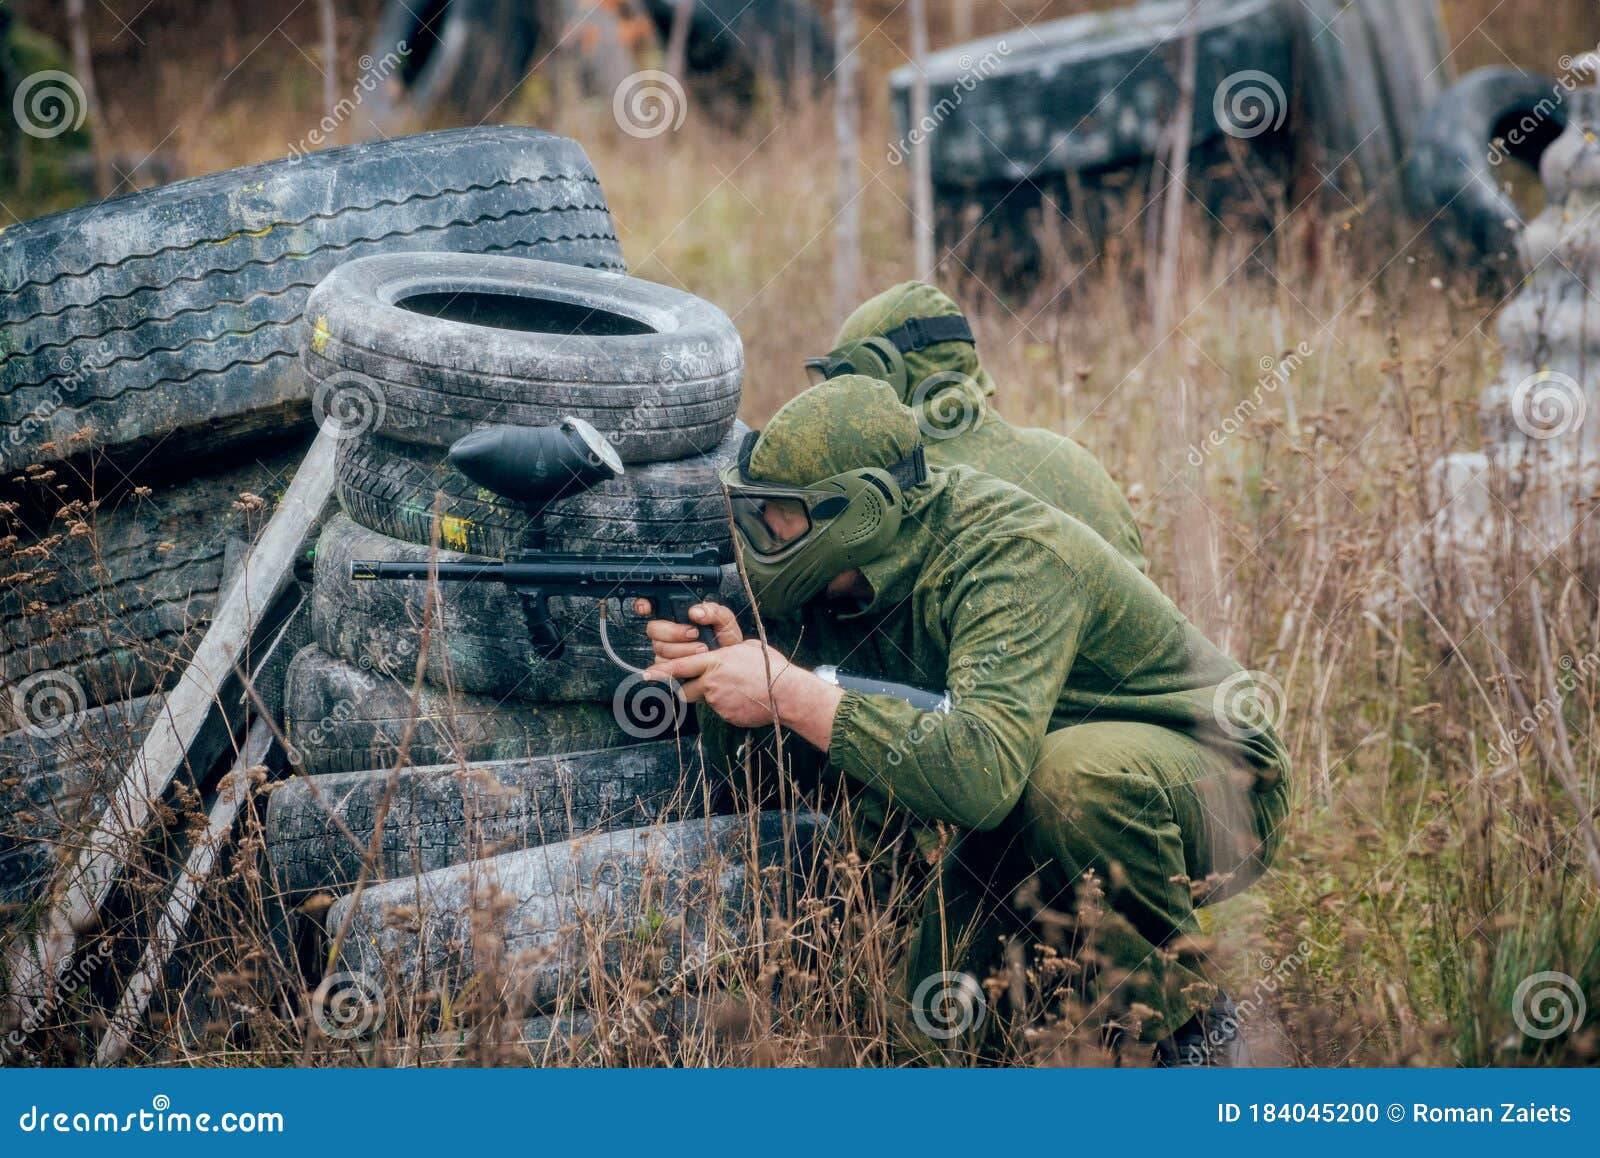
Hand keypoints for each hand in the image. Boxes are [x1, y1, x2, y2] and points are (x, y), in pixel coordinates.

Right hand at [634, 599, 742, 661]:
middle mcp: (667, 633)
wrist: (730, 667)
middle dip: (673, 632)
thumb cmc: (725, 642)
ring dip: (682, 649)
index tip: (646, 608)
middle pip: (653, 629)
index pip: (651, 607)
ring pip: (659, 648)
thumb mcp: (724, 621)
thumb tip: (695, 611)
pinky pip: (664, 666)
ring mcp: (665, 651)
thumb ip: (712, 610)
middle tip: (693, 633)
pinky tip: (693, 662)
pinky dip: (680, 663)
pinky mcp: (667, 669)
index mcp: (677, 616)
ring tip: (702, 648)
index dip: (642, 605)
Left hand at [642, 639, 795, 728]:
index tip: (646, 674)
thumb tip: (723, 653)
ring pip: (705, 700)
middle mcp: (712, 682)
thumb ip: (728, 651)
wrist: (786, 694)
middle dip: (688, 689)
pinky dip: (729, 706)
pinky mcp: (726, 715)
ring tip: (736, 691)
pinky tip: (745, 700)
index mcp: (716, 661)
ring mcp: (718, 701)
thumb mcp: (747, 648)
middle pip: (686, 689)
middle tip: (699, 687)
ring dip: (714, 696)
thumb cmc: (770, 667)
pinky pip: (721, 710)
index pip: (680, 666)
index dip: (661, 672)